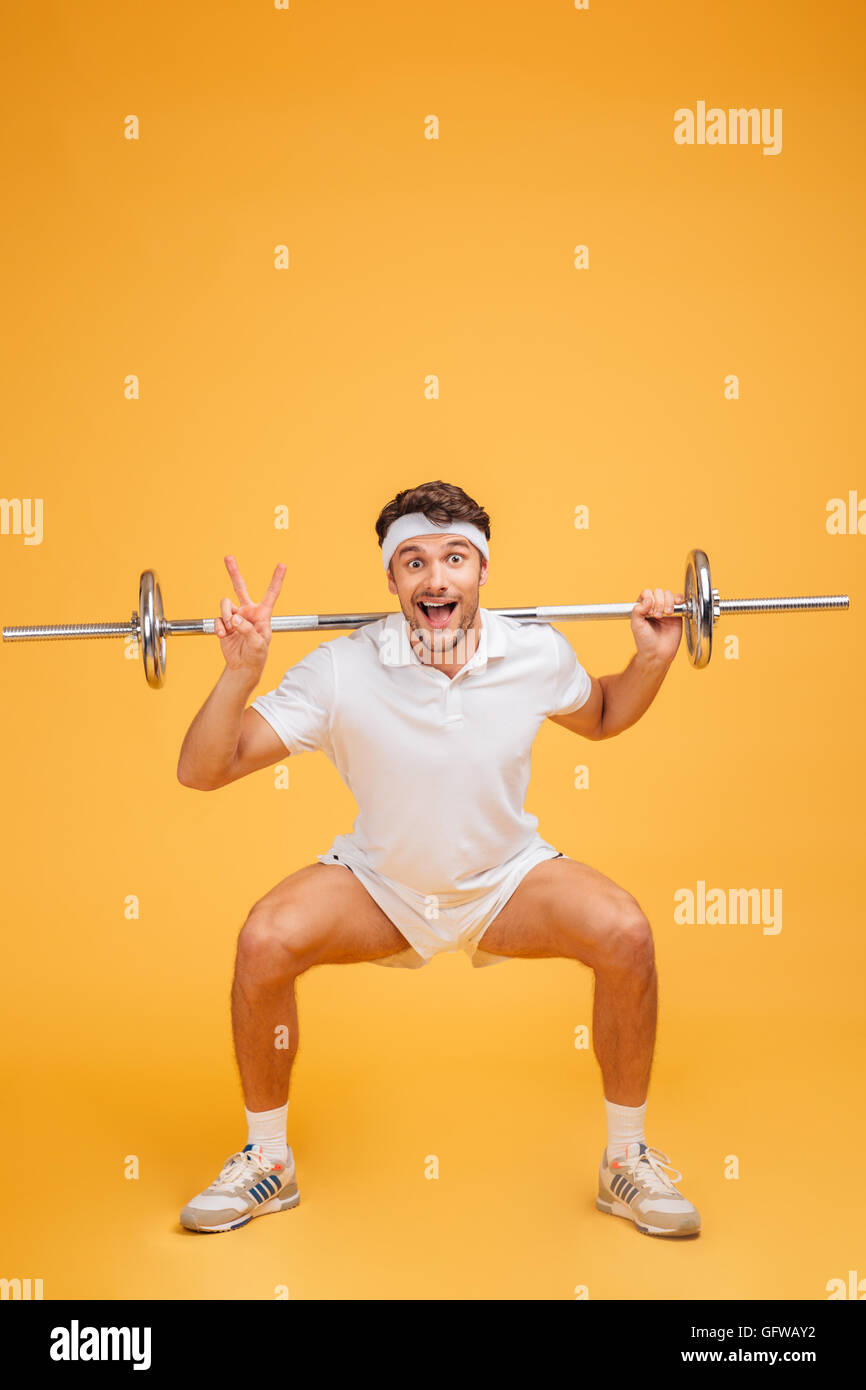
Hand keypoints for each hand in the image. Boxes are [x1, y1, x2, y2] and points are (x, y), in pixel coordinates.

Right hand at [215, 555, 286, 679]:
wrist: (243, 665)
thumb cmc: (257, 654)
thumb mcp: (258, 643)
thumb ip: (247, 629)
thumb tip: (235, 619)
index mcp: (262, 614)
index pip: (271, 594)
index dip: (277, 579)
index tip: (282, 565)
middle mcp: (248, 611)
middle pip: (240, 587)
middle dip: (234, 572)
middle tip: (228, 558)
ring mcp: (235, 616)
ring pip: (225, 604)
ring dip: (225, 616)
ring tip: (229, 629)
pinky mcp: (224, 623)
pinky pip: (218, 619)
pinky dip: (219, 628)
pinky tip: (224, 636)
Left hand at [630, 586, 683, 665]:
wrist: (658, 653)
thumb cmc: (645, 641)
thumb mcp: (636, 625)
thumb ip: (638, 610)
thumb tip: (647, 599)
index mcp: (643, 607)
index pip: (647, 593)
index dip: (650, 599)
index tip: (650, 611)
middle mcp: (654, 606)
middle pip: (658, 592)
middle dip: (659, 602)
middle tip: (658, 616)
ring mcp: (666, 608)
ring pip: (669, 594)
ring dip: (668, 602)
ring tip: (667, 614)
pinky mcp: (677, 613)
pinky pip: (679, 600)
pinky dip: (679, 600)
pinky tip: (676, 607)